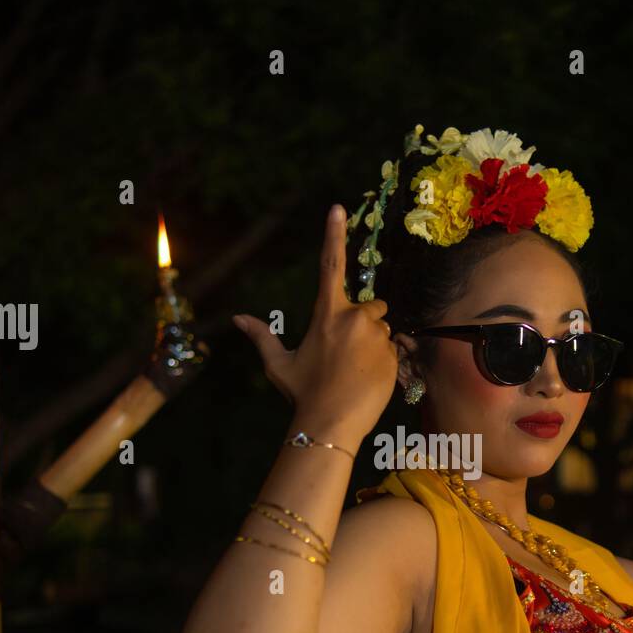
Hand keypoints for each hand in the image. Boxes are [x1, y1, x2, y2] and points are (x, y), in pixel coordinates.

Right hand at [232, 205, 399, 439]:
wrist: (331, 425)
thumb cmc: (303, 394)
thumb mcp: (279, 365)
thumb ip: (262, 337)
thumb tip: (238, 319)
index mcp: (327, 314)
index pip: (330, 265)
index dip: (333, 234)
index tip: (338, 208)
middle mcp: (355, 318)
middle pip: (371, 307)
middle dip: (364, 322)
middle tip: (347, 354)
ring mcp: (377, 336)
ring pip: (382, 331)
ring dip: (374, 343)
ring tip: (356, 372)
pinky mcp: (394, 355)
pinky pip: (394, 351)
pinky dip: (384, 362)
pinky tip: (368, 381)